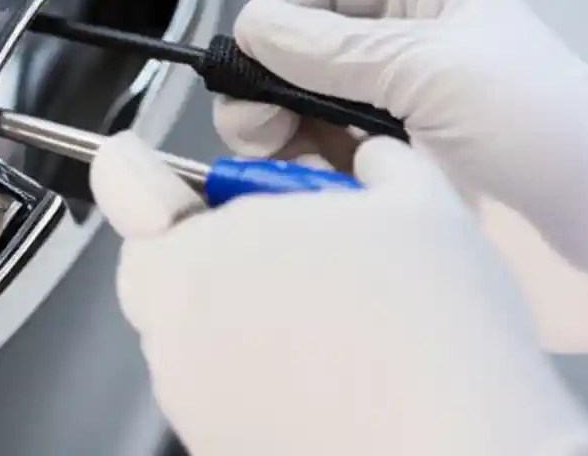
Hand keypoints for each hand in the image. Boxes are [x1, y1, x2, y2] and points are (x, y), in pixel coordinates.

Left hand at [91, 131, 587, 455]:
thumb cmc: (432, 336)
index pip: (127, 194)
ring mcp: (194, 396)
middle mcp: (178, 328)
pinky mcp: (216, 441)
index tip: (140, 168)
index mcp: (202, 254)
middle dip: (211, 251)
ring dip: (236, 312)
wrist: (461, 452)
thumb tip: (370, 160)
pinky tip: (324, 369)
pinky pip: (220, 388)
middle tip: (285, 251)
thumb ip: (370, 162)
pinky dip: (254, 372)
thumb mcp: (418, 202)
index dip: (139, 176)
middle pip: (163, 269)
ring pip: (192, 331)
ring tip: (325, 319)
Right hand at [218, 0, 587, 271]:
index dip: (277, 11)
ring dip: (279, 128)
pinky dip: (305, 168)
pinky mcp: (395, 169)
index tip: (245, 51)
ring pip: (306, 106)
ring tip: (276, 155)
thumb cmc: (553, 132)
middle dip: (267, 78)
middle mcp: (408, 50)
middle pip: (303, 47)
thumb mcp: (436, 71)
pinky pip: (326, 158)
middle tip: (251, 122)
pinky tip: (311, 183)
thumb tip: (257, 28)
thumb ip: (338, 49)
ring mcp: (400, 112)